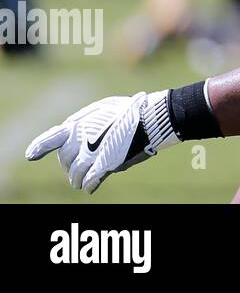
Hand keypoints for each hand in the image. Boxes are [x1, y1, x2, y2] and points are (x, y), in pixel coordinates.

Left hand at [25, 90, 178, 193]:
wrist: (151, 118)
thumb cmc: (130, 111)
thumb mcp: (102, 109)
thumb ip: (83, 122)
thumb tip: (71, 135)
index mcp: (76, 125)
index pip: (51, 139)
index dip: (39, 147)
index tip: (31, 155)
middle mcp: (79, 141)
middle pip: (65, 162)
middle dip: (72, 165)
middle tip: (84, 163)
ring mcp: (90, 155)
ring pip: (75, 175)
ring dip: (79, 178)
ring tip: (85, 178)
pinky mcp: (103, 167)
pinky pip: (89, 182)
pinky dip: (89, 185)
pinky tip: (91, 185)